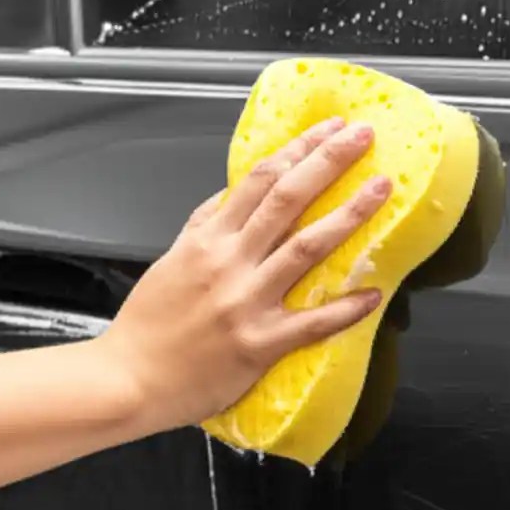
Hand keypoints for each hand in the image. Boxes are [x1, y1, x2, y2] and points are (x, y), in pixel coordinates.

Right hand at [99, 117, 389, 433]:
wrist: (127, 381)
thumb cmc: (150, 325)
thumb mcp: (171, 260)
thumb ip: (204, 225)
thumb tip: (233, 195)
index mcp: (208, 239)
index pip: (259, 179)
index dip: (298, 149)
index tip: (329, 128)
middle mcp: (229, 262)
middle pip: (287, 199)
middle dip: (328, 162)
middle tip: (362, 137)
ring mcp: (246, 302)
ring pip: (306, 248)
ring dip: (349, 215)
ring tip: (382, 190)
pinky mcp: (260, 343)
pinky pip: (313, 322)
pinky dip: (346, 307)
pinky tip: (375, 293)